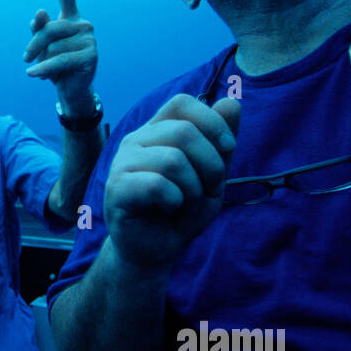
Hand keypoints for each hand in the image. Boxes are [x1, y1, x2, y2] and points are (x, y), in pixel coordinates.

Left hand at [24, 0, 97, 111]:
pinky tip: (33, 75)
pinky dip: (44, 69)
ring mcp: (89, 39)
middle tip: (24, 59)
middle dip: (33, 45)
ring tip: (45, 71)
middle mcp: (82, 25)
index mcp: (71, 18)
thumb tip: (39, 13)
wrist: (70, 89)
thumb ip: (38, 30)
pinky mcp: (91, 55)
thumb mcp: (41, 48)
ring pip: (52, 46)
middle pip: (49, 28)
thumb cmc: (54, 65)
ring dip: (42, 62)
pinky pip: (59, 60)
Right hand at [104, 93, 240, 268]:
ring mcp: (123, 163)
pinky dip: (175, 200)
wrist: (155, 249)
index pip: (182, 103)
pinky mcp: (117, 189)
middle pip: (183, 132)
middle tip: (205, 189)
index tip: (227, 148)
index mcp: (157, 131)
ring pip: (172, 159)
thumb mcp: (212, 174)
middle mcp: (136, 140)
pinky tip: (168, 208)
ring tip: (185, 202)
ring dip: (193, 188)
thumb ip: (221, 141)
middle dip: (210, 165)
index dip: (211, 122)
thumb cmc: (181, 210)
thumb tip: (233, 101)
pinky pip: (157, 185)